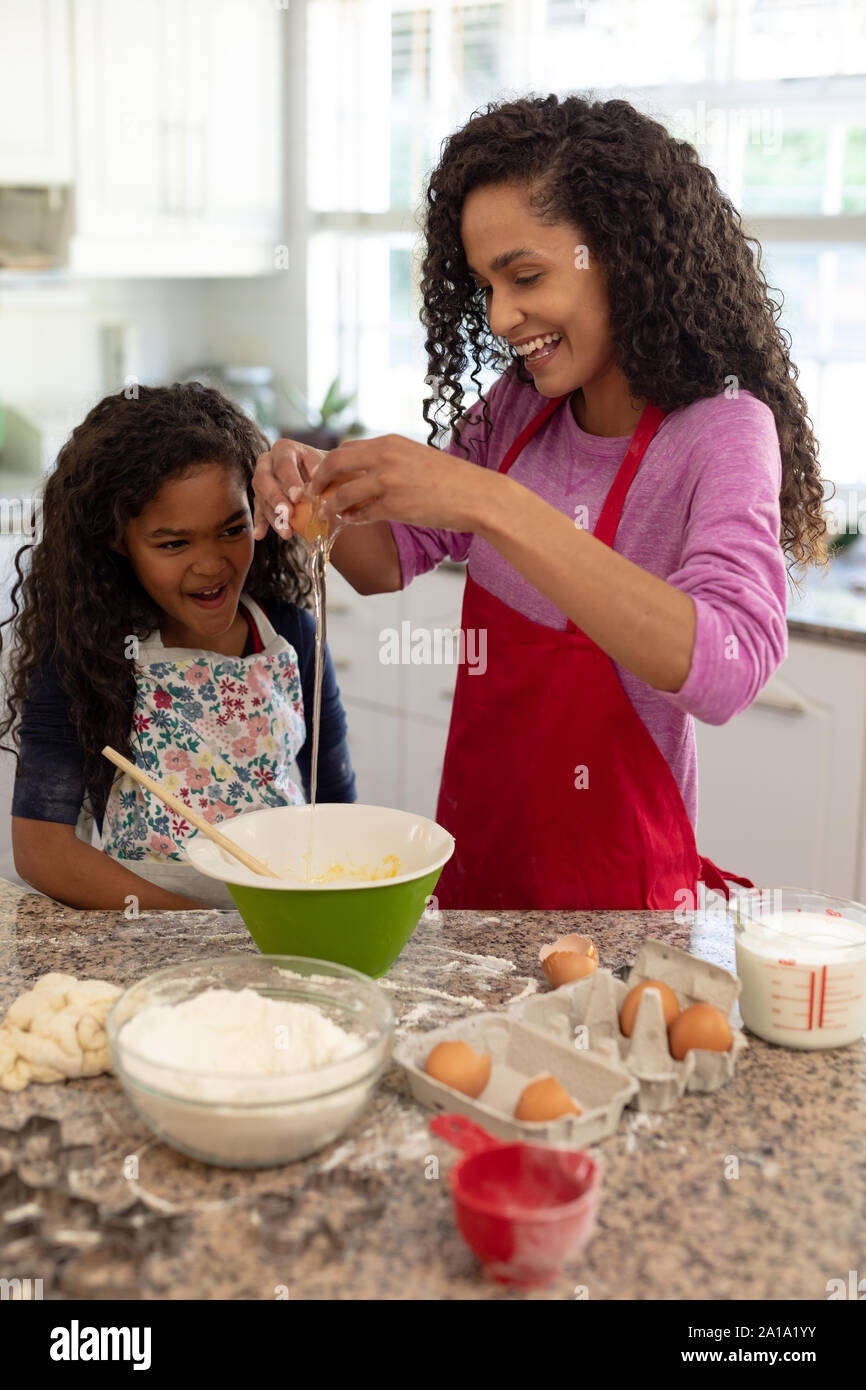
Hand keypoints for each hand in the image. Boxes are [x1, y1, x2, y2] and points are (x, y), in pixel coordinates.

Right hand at [251, 438, 326, 540]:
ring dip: (273, 516)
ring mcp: (262, 480)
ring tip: (287, 533)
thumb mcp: (327, 464)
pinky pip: (259, 511)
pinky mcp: (261, 498)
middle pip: (264, 479)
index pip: (283, 464)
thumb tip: (316, 481)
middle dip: (276, 498)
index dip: (290, 480)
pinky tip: (260, 535)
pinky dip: (261, 524)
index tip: (298, 496)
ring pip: (261, 498)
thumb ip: (321, 470)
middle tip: (288, 514)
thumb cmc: (325, 468)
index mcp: (284, 449)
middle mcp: (268, 462)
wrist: (321, 475)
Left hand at [306, 433, 489, 532]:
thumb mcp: (416, 457)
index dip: (330, 464)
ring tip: (327, 514)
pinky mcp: (394, 506)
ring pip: (343, 493)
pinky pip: (361, 514)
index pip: (346, 448)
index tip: (322, 476)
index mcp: (389, 442)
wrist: (476, 495)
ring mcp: (387, 482)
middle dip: (318, 480)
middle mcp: (384, 457)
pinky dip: (351, 519)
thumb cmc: (451, 479)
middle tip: (311, 494)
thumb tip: (366, 472)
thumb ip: (390, 461)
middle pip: (335, 464)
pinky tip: (350, 522)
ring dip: (331, 506)